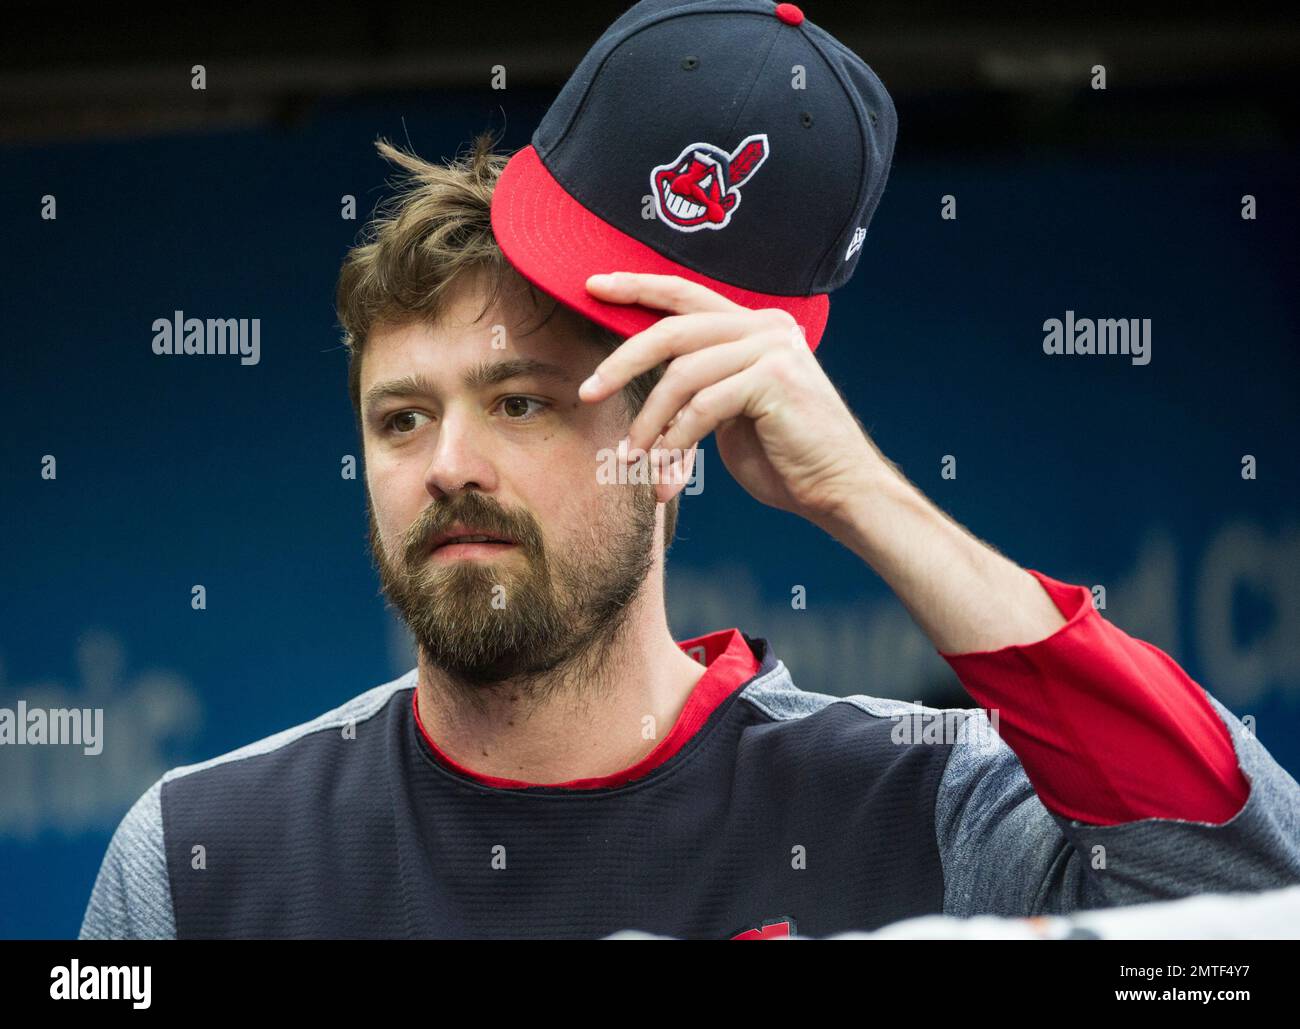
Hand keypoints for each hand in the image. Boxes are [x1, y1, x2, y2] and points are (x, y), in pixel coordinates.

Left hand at [579, 271, 877, 520]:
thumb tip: (637, 376)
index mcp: (754, 326)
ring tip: (633, 459)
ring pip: (682, 375)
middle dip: (623, 362)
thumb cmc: (782, 457)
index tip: (592, 286)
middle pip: (672, 330)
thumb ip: (698, 383)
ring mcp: (772, 349)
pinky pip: (702, 406)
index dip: (637, 286)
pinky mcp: (775, 379)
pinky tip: (669, 471)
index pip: (685, 293)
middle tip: (588, 392)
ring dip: (649, 422)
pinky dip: (677, 441)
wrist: (837, 490)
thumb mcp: (730, 410)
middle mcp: (765, 327)